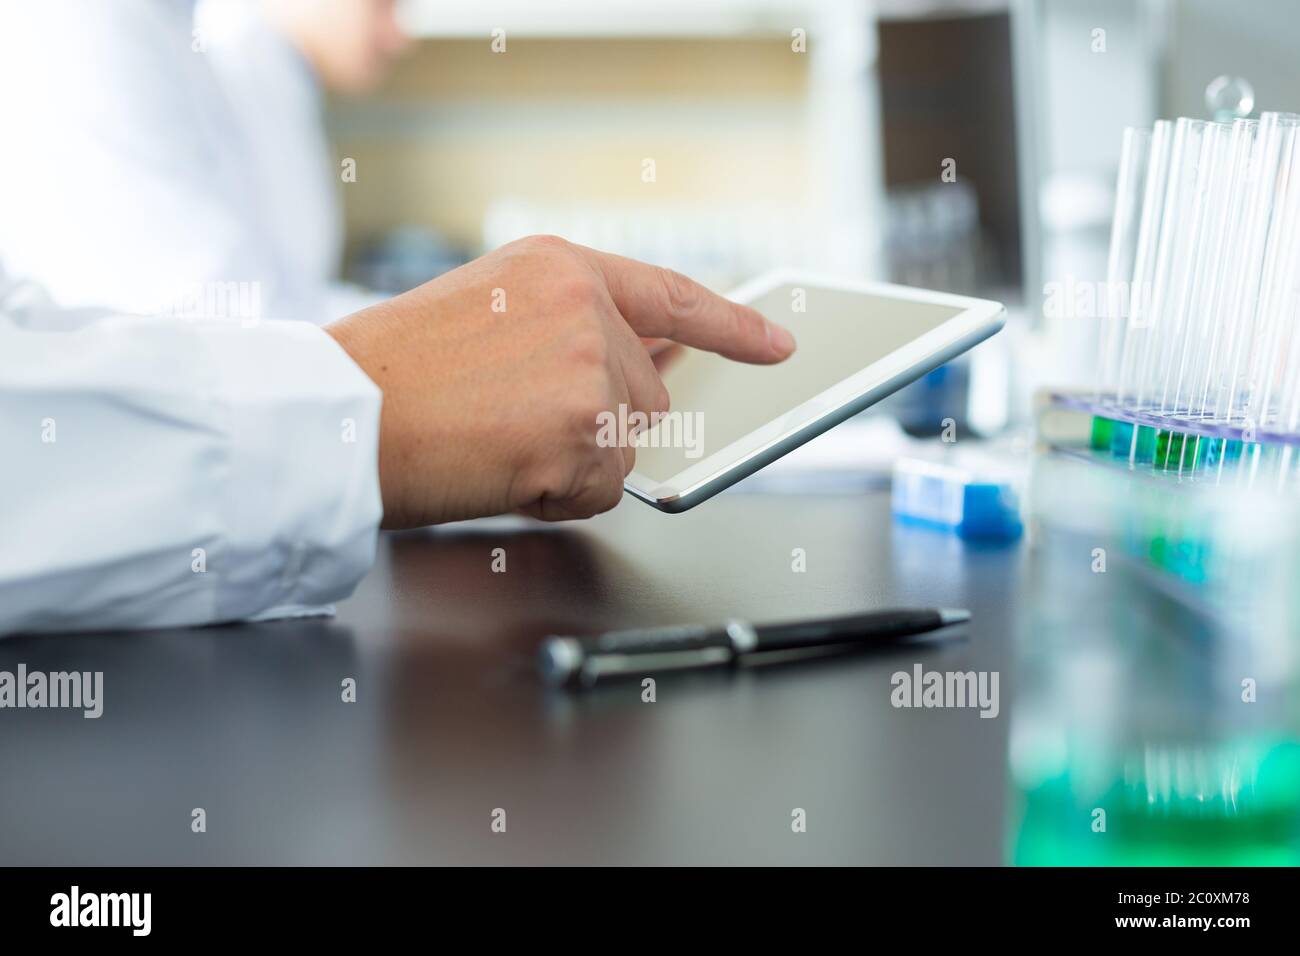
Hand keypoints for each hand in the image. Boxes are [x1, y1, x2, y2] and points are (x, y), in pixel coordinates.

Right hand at [325, 235, 795, 526]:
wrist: (341, 413)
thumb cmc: (396, 373)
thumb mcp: (488, 312)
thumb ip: (570, 330)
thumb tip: (637, 377)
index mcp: (560, 267)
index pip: (671, 296)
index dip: (731, 326)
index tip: (776, 343)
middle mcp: (586, 308)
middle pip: (646, 397)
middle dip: (596, 425)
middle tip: (514, 422)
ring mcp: (589, 368)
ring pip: (624, 446)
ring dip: (572, 462)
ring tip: (497, 442)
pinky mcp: (583, 430)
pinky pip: (602, 490)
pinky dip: (556, 497)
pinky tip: (501, 469)